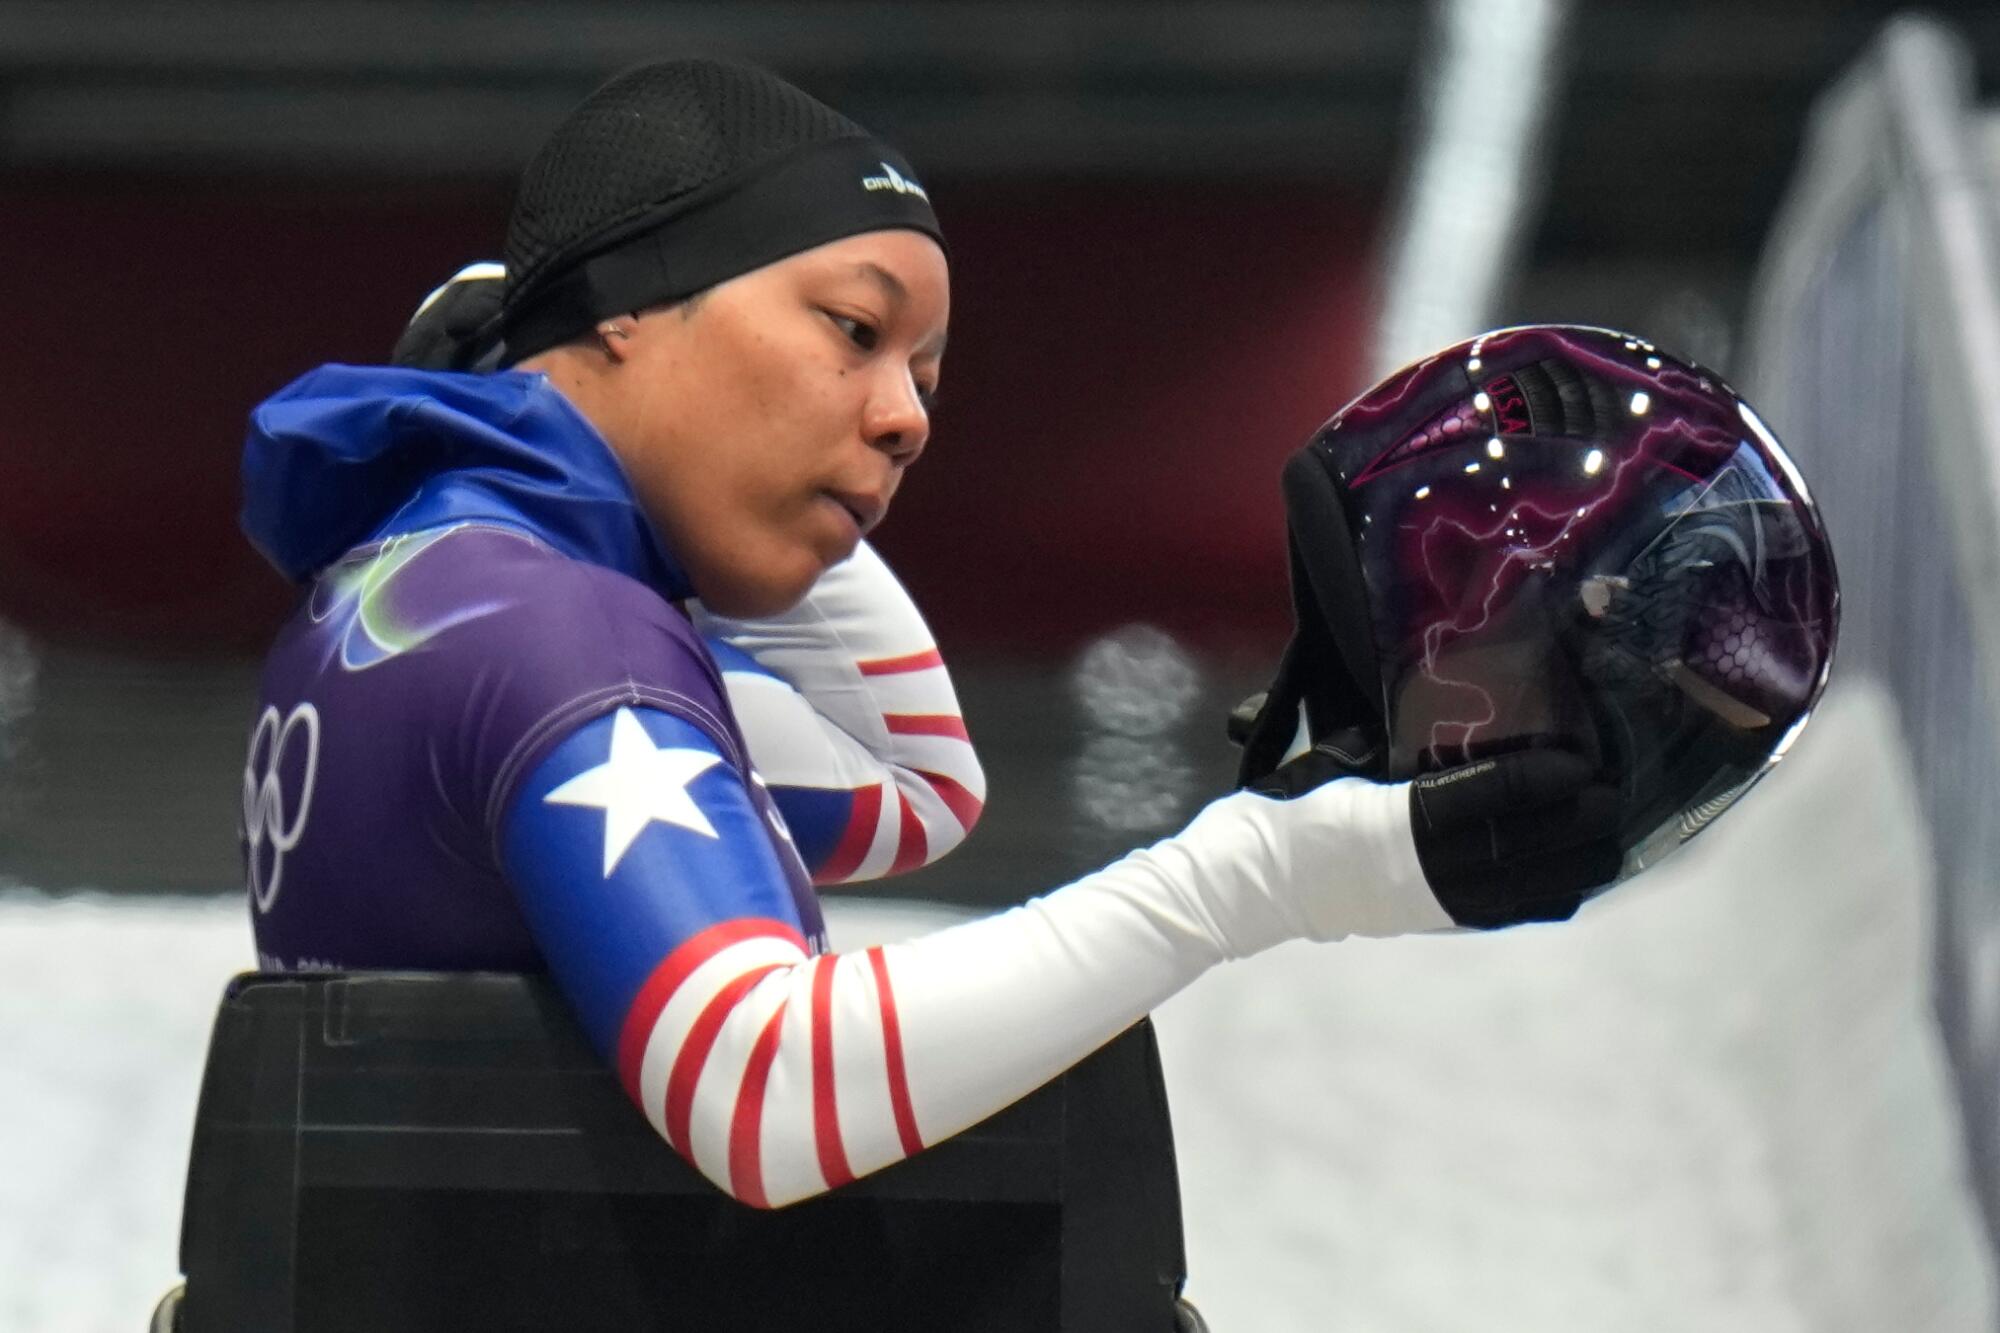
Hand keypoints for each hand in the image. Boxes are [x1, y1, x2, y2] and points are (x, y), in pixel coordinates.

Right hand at [1251, 742, 1622, 929]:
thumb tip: (1434, 693)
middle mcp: (1421, 869)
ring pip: (1528, 889)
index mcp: (1393, 820)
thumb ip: (1382, 734)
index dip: (1539, 781)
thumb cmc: (1287, 809)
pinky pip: (1512, 912)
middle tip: (1616, 789)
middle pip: (1524, 849)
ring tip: (1614, 829)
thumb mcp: (1331, 758)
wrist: (1253, 881)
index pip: (1484, 800)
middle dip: (1579, 822)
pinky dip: (1555, 893)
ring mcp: (1432, 901)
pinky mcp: (1438, 919)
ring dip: (1579, 862)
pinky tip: (1581, 872)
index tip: (1579, 760)